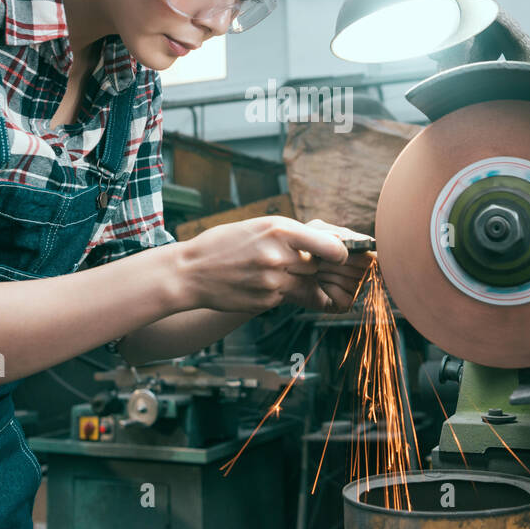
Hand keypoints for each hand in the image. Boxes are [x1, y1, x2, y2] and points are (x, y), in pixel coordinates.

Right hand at [174, 215, 348, 314]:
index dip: (340, 253)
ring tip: (270, 270)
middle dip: (309, 264)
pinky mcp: (266, 302)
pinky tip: (257, 283)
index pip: (331, 247)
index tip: (338, 254)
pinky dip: (279, 292)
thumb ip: (291, 235)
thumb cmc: (224, 243)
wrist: (190, 272)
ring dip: (296, 279)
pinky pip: (287, 298)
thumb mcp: (258, 226)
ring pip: (305, 284)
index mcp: (279, 230)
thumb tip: (330, 243)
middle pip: (317, 266)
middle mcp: (279, 256)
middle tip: (289, 259)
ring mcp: (273, 282)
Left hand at [289, 219, 374, 312]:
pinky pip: (347, 300)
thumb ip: (331, 234)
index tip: (341, 252)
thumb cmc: (304, 245)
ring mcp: (353, 288)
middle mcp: (362, 270)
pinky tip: (320, 283)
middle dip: (339, 263)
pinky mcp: (343, 303)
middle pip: (366, 269)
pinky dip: (331, 290)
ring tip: (317, 270)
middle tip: (319, 259)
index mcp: (361, 250)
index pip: (375, 256)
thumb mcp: (315, 230)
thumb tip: (346, 247)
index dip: (360, 255)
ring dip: (330, 275)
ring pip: (355, 285)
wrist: (287, 267)